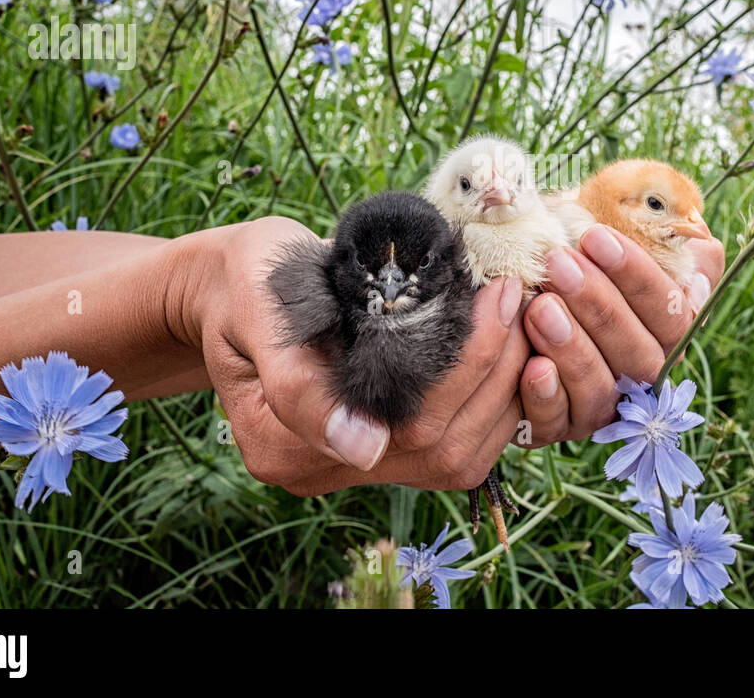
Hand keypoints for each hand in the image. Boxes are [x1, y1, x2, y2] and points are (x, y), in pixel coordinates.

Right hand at [174, 217, 530, 494]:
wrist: (232, 285)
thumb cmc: (247, 280)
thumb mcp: (260, 307)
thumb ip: (297, 382)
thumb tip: (363, 451)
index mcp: (281, 446)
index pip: (404, 428)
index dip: (467, 365)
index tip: (496, 295)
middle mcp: (320, 473)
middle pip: (441, 448)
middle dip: (495, 370)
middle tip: (515, 296)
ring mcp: (354, 468)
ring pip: (461, 456)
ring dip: (505, 387)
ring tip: (522, 315)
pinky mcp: (385, 449)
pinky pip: (458, 444)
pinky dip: (494, 397)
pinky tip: (507, 343)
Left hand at [517, 224, 725, 446]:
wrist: (521, 290)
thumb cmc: (578, 258)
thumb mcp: (621, 240)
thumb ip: (671, 245)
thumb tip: (697, 255)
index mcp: (665, 334)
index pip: (670, 312)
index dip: (636, 276)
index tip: (595, 237)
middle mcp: (639, 377)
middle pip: (636, 354)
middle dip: (599, 307)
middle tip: (560, 264)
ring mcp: (599, 407)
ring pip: (599, 390)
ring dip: (572, 348)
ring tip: (540, 307)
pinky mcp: (555, 425)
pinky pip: (556, 421)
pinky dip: (546, 396)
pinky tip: (533, 367)